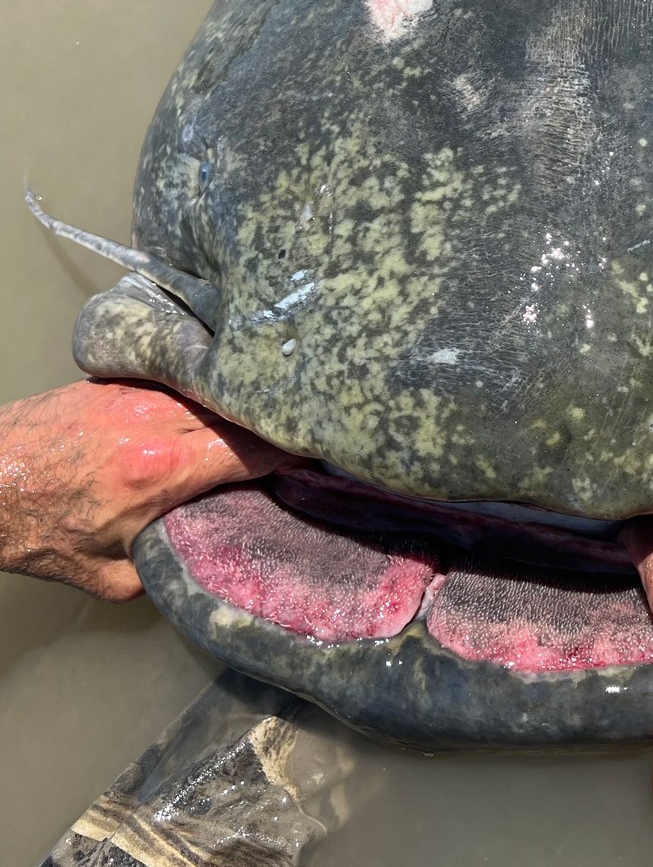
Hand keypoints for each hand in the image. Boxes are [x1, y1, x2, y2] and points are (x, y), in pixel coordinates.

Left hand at [0, 380, 288, 599]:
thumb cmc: (38, 532)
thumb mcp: (110, 576)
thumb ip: (170, 563)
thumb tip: (208, 552)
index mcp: (160, 472)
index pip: (251, 450)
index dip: (289, 453)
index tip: (311, 459)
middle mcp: (156, 423)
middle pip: (241, 413)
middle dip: (273, 426)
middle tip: (298, 439)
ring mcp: (137, 393)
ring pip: (214, 391)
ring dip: (241, 407)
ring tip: (262, 421)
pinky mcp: (119, 380)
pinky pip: (183, 381)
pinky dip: (207, 395)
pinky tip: (217, 405)